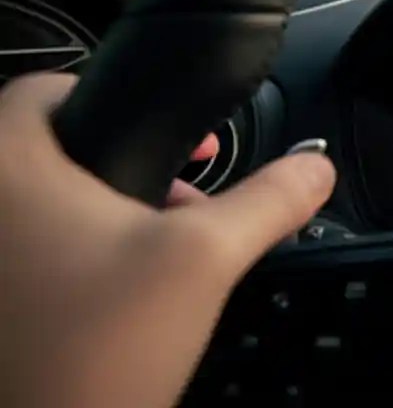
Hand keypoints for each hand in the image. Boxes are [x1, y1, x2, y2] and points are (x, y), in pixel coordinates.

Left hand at [0, 74, 334, 407]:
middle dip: (129, 171)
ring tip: (159, 256)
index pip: (47, 87)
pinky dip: (70, 258)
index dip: (122, 100)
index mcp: (9, 167)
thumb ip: (268, 201)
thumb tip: (315, 168)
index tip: (178, 140)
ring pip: (39, 207)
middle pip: (52, 151)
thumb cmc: (96, 351)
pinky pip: (27, 256)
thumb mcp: (204, 260)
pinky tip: (120, 296)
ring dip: (102, 216)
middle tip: (182, 205)